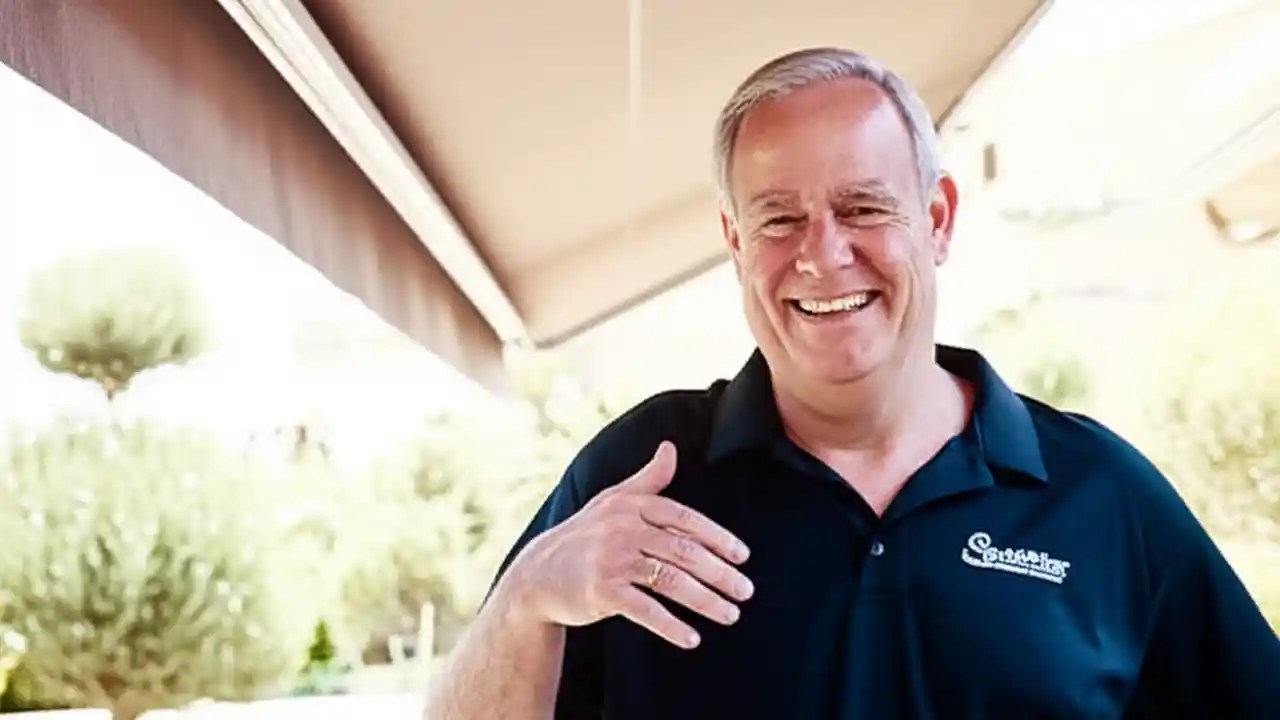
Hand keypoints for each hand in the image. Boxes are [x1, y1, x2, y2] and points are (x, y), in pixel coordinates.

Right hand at [501, 441, 752, 648]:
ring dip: (705, 601)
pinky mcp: (601, 591)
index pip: (684, 520)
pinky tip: (692, 639)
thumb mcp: (613, 501)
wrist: (538, 574)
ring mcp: (611, 560)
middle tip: (746, 592)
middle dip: (719, 574)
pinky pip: (645, 610)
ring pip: (670, 581)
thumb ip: (648, 479)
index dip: (717, 538)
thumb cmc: (584, 535)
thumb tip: (670, 447)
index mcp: (631, 505)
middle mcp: (622, 528)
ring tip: (730, 615)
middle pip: (683, 551)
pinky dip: (671, 626)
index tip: (742, 557)